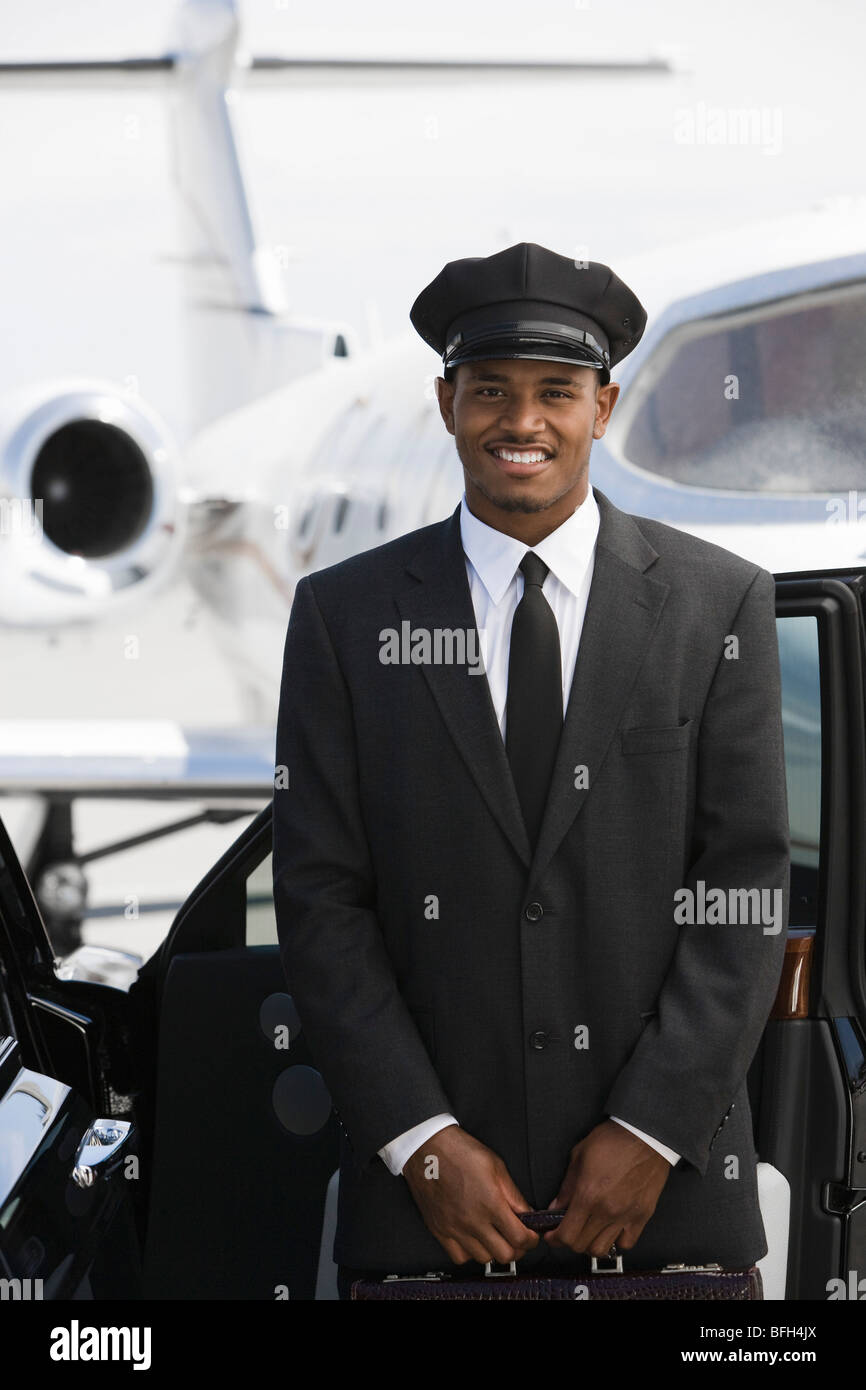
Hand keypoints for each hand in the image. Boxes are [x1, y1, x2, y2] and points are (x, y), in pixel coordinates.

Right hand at [402, 1126, 539, 1266]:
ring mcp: (455, 1229)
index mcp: (490, 1203)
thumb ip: (513, 1194)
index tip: (532, 1235)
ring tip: (495, 1236)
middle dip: (517, 1248)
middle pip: (505, 1255)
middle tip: (517, 1237)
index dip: (532, 1239)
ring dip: (494, 1250)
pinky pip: (459, 1257)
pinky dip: (470, 1253)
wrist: (426, 1149)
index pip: (520, 1238)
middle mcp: (473, 1221)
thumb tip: (528, 1214)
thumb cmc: (459, 1151)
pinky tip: (473, 1239)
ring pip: (484, 1259)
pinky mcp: (440, 1231)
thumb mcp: (496, 1165)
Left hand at [544, 1119, 671, 1256]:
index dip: (554, 1239)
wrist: (645, 1134)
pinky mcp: (642, 1216)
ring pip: (602, 1249)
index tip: (551, 1235)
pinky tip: (610, 1230)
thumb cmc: (612, 1140)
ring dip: (590, 1244)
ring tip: (587, 1232)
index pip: (566, 1234)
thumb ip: (566, 1187)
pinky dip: (615, 1242)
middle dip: (569, 1241)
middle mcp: (607, 1210)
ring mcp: (626, 1215)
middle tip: (567, 1231)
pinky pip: (626, 1243)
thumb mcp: (579, 1156)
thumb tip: (555, 1208)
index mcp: (588, 1194)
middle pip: (581, 1245)